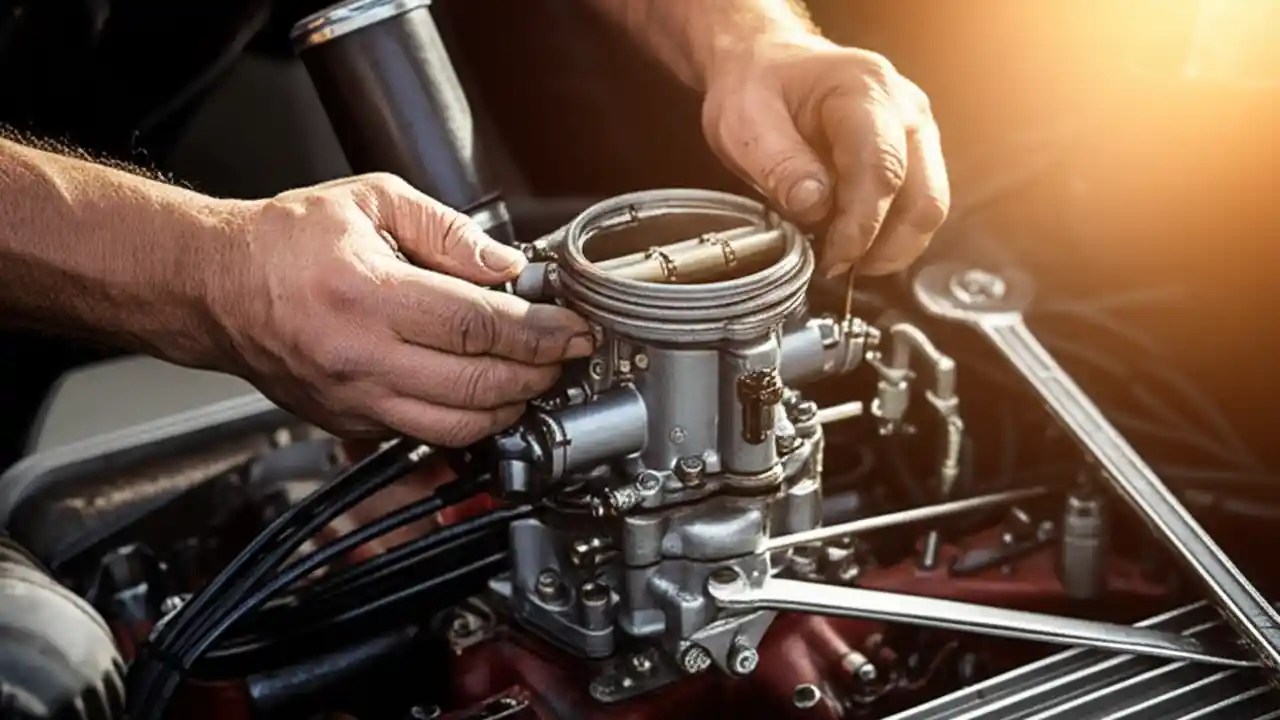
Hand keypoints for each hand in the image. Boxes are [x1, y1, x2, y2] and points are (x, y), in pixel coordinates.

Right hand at [211, 173, 593, 445]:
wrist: (215, 287)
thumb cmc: (285, 241)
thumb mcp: (372, 202)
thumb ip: (448, 232)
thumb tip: (506, 266)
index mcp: (368, 294)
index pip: (479, 326)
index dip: (540, 332)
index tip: (575, 331)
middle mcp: (360, 357)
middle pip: (478, 385)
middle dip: (538, 374)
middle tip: (565, 356)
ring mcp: (354, 400)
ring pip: (457, 427)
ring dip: (510, 407)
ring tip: (533, 378)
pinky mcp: (348, 424)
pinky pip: (424, 434)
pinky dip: (466, 421)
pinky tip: (484, 392)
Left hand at [701, 35, 948, 276]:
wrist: (768, 64)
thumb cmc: (758, 87)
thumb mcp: (745, 122)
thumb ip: (780, 164)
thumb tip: (814, 206)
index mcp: (866, 91)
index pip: (882, 169)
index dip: (861, 225)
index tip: (832, 259)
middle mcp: (906, 110)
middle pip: (924, 197)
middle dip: (884, 247)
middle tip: (837, 268)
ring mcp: (917, 133)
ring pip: (928, 208)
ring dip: (889, 246)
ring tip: (841, 259)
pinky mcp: (914, 155)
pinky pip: (917, 206)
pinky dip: (889, 235)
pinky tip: (852, 243)